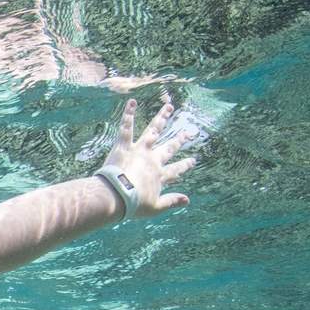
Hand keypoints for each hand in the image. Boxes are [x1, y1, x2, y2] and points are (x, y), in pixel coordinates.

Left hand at [101, 97, 195, 217]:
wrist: (117, 196)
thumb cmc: (133, 205)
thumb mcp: (155, 208)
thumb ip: (171, 202)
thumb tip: (187, 200)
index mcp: (159, 175)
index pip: (176, 170)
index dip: (185, 165)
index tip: (192, 160)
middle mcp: (152, 159)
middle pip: (169, 147)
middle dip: (180, 140)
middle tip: (189, 132)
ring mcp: (139, 151)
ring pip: (153, 131)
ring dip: (161, 118)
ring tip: (169, 107)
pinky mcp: (124, 146)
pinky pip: (126, 128)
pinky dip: (128, 114)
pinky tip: (131, 102)